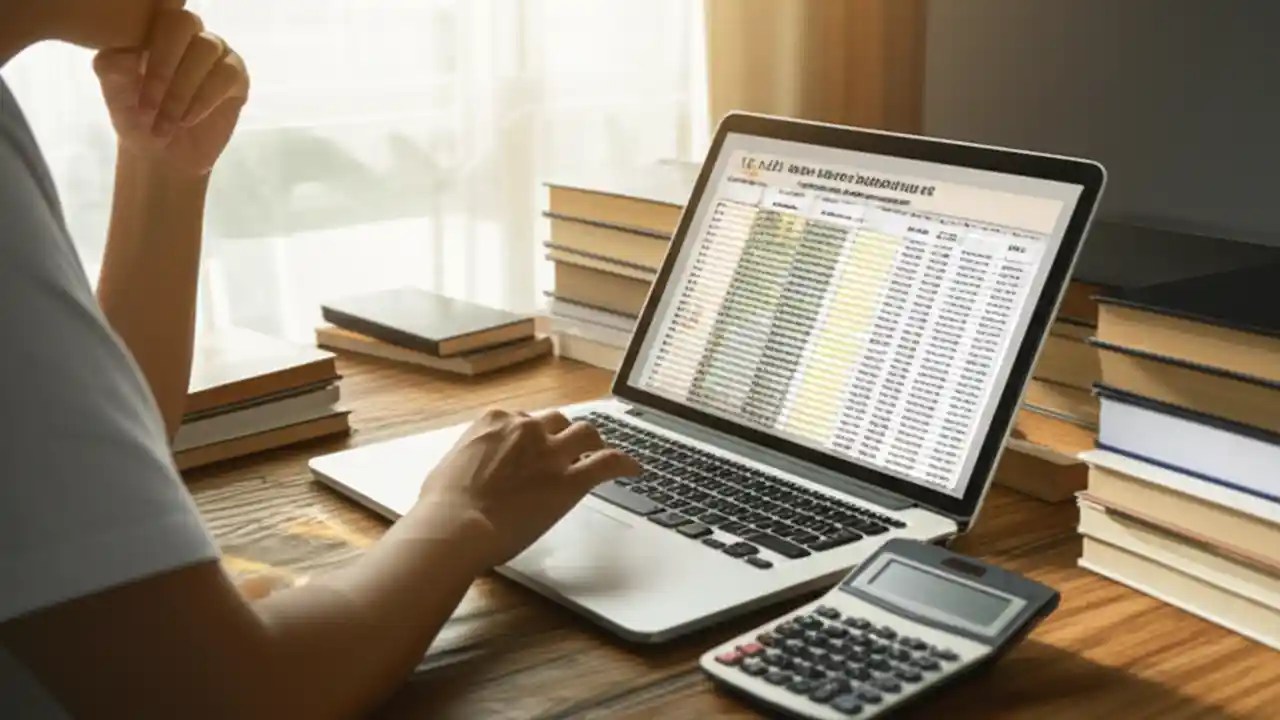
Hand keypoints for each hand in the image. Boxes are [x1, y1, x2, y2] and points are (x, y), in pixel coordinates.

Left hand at [94, 9, 248, 176]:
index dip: (155, 13)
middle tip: (148, 103)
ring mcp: (215, 53)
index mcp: (154, 28)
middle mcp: (188, 34)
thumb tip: (127, 49)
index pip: (159, 6)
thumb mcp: (114, 91)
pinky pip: (225, 75)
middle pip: (183, 22)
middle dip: (163, 63)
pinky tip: (187, 120)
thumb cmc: (135, 118)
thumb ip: (113, 64)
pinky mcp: (235, 76)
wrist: (162, 157)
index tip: (140, 46)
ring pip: (205, 50)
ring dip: (181, 90)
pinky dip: (203, 99)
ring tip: (165, 122)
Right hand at [418, 409, 640, 566]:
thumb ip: (468, 459)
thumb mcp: (448, 469)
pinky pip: (607, 463)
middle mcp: (526, 428)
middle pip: (556, 422)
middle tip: (567, 450)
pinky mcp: (570, 480)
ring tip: (598, 453)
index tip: (533, 447)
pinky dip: (623, 463)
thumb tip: (468, 469)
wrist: (455, 527)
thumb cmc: (442, 507)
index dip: (531, 436)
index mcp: (494, 421)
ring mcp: (550, 453)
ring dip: (593, 443)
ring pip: (585, 434)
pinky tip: (633, 469)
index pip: (523, 419)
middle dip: (562, 435)